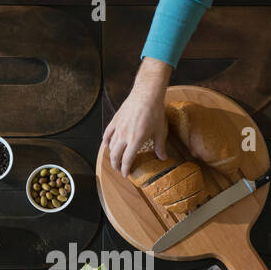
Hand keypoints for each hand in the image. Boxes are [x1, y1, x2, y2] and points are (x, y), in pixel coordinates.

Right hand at [102, 58, 172, 176]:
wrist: (146, 94)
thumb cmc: (154, 112)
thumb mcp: (160, 131)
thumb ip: (160, 147)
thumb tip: (163, 158)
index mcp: (135, 141)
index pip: (127, 160)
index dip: (125, 169)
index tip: (126, 175)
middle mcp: (124, 136)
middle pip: (116, 155)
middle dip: (116, 165)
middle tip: (119, 170)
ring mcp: (118, 128)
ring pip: (111, 146)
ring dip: (112, 155)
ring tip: (114, 160)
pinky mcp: (115, 120)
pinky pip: (108, 133)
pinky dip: (106, 140)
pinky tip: (107, 145)